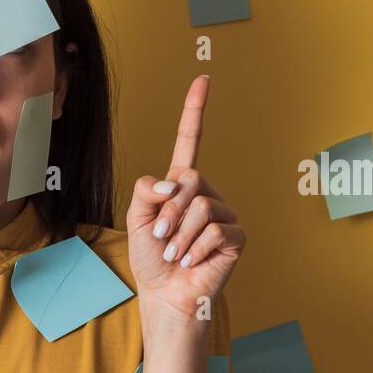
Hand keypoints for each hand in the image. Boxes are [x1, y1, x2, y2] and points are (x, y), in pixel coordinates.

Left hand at [126, 75, 245, 323]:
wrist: (165, 293)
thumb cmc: (151, 259)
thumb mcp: (136, 220)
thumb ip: (146, 191)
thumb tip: (174, 182)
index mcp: (181, 185)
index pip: (189, 141)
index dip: (195, 111)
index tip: (203, 79)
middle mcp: (205, 194)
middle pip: (190, 180)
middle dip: (169, 214)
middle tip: (161, 240)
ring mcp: (224, 214)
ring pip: (202, 207)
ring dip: (180, 237)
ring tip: (176, 255)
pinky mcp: (237, 236)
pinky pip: (216, 231)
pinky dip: (196, 250)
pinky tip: (193, 262)